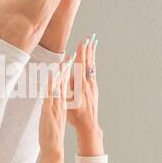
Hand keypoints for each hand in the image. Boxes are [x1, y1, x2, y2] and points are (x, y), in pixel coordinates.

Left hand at [36, 69, 65, 162]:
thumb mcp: (52, 118)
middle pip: (64, 83)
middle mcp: (60, 104)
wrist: (53, 148)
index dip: (67, 74)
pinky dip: (52, 84)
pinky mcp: (50, 111)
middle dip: (68, 70)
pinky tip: (53, 74)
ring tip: (65, 61)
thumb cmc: (51, 135)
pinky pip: (51, 95)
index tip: (70, 63)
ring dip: (62, 73)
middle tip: (72, 56)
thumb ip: (51, 109)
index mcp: (61, 105)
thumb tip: (48, 102)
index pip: (65, 86)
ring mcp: (56, 107)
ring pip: (59, 87)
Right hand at [66, 34, 102, 154]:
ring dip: (92, 54)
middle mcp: (89, 83)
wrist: (89, 125)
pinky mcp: (94, 89)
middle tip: (91, 37)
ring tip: (93, 44)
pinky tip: (91, 62)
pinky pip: (93, 72)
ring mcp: (93, 86)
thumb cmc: (76, 115)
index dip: (82, 53)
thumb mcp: (68, 100)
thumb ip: (67, 86)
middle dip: (89, 49)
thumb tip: (67, 72)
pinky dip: (92, 63)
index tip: (83, 42)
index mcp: (82, 84)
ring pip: (92, 66)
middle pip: (89, 63)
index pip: (82, 65)